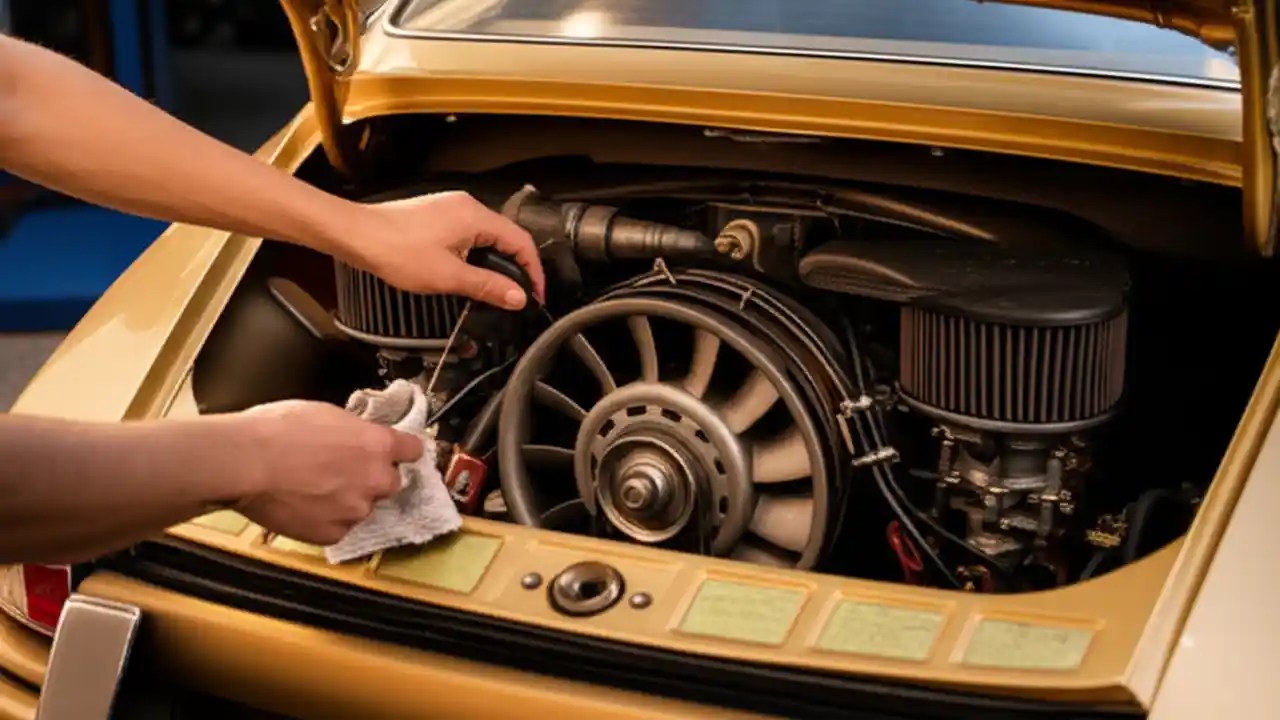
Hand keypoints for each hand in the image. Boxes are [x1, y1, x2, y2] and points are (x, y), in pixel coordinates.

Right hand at [229, 400, 423, 544]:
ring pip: (363, 507)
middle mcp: (375, 480)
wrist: (245, 464)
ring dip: (348, 500)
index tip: (396, 451)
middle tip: (342, 470)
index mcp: (377, 445)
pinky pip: (339, 527)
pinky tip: (305, 506)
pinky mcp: (333, 534)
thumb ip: (353, 431)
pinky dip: (327, 519)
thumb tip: (358, 437)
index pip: (412, 450)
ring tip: (314, 489)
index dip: (402, 450)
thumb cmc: (277, 430)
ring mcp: (355, 510)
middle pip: (391, 482)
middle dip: (372, 477)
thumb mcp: (325, 414)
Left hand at [341, 191, 545, 309]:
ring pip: (488, 237)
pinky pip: (470, 234)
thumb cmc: (394, 250)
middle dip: (517, 268)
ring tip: (496, 289)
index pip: (521, 242)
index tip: (535, 294)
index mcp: (476, 217)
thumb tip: (518, 297)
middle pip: (507, 237)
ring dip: (496, 262)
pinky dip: (478, 255)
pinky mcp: (438, 216)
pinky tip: (470, 273)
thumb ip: (487, 286)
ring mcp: (451, 209)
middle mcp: (467, 206)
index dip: (533, 271)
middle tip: (519, 296)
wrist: (356, 235)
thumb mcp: (447, 277)